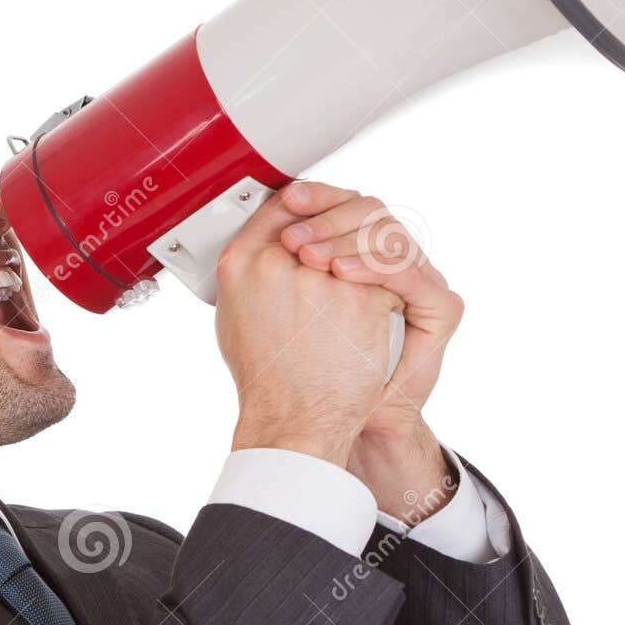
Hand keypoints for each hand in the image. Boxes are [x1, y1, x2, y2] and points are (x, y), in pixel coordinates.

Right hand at [215, 187, 403, 466]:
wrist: (295, 421)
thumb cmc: (268, 377)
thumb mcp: (238, 318)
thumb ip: (254, 275)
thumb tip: (272, 244)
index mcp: (243, 263)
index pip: (279, 206)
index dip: (304, 203)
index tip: (313, 208)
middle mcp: (281, 263)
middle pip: (329, 212)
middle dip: (343, 220)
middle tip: (350, 236)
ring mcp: (325, 278)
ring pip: (367, 236)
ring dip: (371, 251)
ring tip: (365, 275)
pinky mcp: (364, 298)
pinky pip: (385, 272)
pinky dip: (387, 284)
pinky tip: (383, 301)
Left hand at [274, 180, 463, 442]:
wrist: (337, 420)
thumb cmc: (308, 370)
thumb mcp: (281, 305)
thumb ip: (277, 261)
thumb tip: (253, 214)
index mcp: (360, 254)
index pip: (346, 204)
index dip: (318, 196)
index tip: (288, 199)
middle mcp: (394, 262)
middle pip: (370, 210)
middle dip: (327, 217)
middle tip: (294, 237)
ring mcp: (421, 283)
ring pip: (390, 233)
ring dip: (346, 239)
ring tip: (311, 259)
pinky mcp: (442, 308)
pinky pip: (410, 272)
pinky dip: (375, 267)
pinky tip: (344, 275)